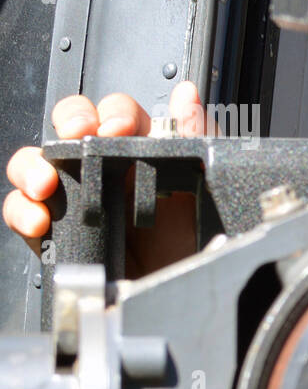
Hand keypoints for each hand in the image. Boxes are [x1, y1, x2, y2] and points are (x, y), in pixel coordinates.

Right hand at [4, 83, 205, 275]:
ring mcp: (75, 200)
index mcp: (139, 152)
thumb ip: (196, 138)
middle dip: (68, 122)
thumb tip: (188, 94)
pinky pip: (22, 212)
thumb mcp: (204, 187)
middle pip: (68, 126)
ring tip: (46, 182)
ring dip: (33, 165)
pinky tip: (40, 218)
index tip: (120, 127)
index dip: (113, 112)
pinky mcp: (55, 234)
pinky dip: (21, 210)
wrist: (181, 294)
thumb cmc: (194, 242)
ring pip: (36, 164)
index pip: (116, 113)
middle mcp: (103, 170)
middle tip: (77, 136)